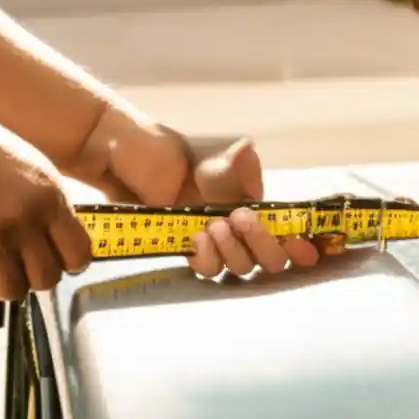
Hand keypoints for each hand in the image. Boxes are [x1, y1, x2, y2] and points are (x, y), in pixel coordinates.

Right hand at [0, 111, 91, 304]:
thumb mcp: (32, 167)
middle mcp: (25, 223)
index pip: (79, 255)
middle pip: (47, 279)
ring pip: (12, 291)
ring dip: (1, 285)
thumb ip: (49, 203)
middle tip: (18, 264)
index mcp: (50, 199)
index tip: (56, 259)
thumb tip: (61, 236)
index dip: (69, 262)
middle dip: (34, 276)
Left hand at [73, 106, 319, 278]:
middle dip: (264, 244)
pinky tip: (196, 240)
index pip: (287, 226)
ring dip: (234, 250)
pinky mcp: (186, 250)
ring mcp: (213, 238)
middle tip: (241, 221)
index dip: (299, 241)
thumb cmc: (161, 149)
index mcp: (250, 197)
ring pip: (241, 266)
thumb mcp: (202, 154)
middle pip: (270, 256)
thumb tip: (247, 153)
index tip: (303, 248)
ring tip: (213, 227)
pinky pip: (208, 269)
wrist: (115, 159)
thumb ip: (230, 164)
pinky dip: (207, 259)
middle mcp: (237, 222)